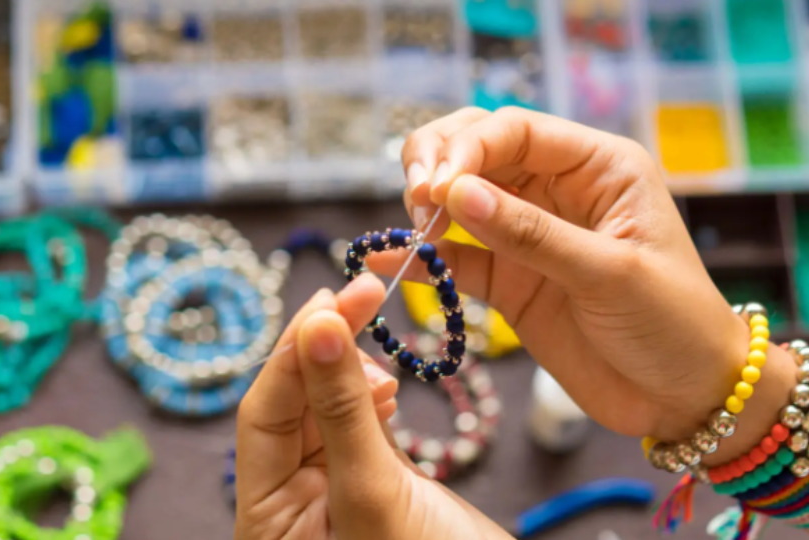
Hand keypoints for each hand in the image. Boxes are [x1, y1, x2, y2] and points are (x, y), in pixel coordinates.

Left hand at [235, 275, 511, 539]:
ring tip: (378, 343)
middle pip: (292, 403)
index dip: (293, 352)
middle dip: (322, 346)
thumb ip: (341, 409)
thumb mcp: (373, 493)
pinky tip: (386, 383)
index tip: (331, 300)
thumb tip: (315, 325)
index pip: (263, 414)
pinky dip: (369, 394)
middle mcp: (290, 504)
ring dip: (348, 367)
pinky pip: (356, 423)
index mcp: (266, 520)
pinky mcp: (371, 483)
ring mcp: (331, 490)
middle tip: (362, 292)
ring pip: (325, 406)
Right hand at [371, 106, 794, 450]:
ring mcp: (525, 233)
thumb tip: (455, 194)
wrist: (682, 397)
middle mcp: (556, 189)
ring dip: (426, 203)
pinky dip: (421, 255)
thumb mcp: (609, 273)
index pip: (514, 130)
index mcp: (596, 167)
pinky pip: (455, 256)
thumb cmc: (672, 324)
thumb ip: (530, 234)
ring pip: (459, 194)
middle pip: (477, 146)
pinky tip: (384, 258)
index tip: (437, 187)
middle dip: (436, 162)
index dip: (467, 148)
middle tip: (417, 199)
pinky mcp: (507, 278)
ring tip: (413, 231)